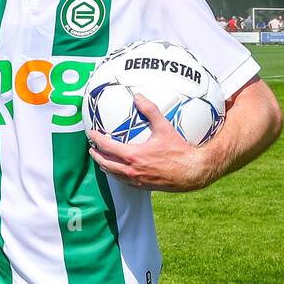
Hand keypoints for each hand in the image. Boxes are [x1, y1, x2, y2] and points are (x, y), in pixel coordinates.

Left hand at [87, 94, 213, 191]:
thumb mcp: (164, 128)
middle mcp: (131, 170)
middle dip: (96, 155)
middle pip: (105, 162)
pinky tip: (119, 170)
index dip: (96, 139)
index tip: (91, 133)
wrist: (191, 172)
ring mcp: (136, 180)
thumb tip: (138, 97)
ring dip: (104, 165)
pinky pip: (123, 181)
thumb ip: (150, 111)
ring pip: (112, 173)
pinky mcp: (142, 186)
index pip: (107, 146)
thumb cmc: (179, 151)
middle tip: (92, 148)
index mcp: (133, 155)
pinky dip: (116, 174)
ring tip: (101, 159)